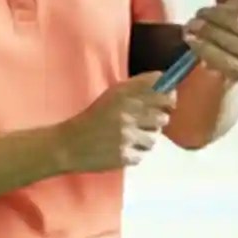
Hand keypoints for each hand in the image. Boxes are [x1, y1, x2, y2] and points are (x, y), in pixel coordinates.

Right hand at [56, 72, 176, 171]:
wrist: (69, 144)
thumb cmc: (93, 118)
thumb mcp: (112, 95)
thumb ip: (138, 87)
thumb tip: (166, 82)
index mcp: (123, 94)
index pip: (161, 89)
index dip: (169, 96)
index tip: (167, 102)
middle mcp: (127, 113)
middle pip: (163, 116)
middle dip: (157, 120)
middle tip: (145, 123)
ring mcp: (127, 136)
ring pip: (155, 137)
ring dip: (145, 138)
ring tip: (129, 137)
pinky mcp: (124, 156)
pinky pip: (143, 154)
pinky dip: (134, 153)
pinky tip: (121, 148)